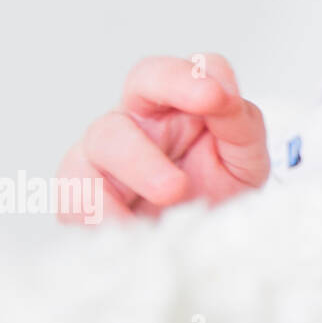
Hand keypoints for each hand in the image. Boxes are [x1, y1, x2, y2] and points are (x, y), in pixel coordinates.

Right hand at [56, 53, 268, 223]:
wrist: (202, 251)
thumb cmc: (220, 194)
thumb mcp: (245, 160)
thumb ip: (240, 124)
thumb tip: (223, 96)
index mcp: (179, 105)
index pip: (179, 71)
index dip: (191, 77)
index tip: (218, 97)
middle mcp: (139, 120)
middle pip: (139, 85)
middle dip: (168, 106)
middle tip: (188, 162)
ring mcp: (104, 155)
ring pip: (103, 136)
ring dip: (137, 166)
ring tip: (171, 196)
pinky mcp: (81, 196)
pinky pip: (75, 194)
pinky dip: (102, 213)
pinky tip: (135, 228)